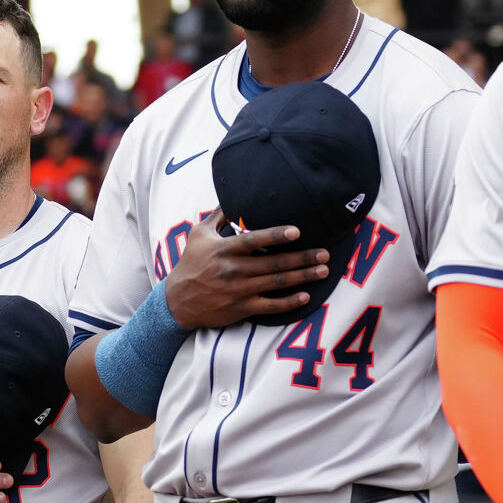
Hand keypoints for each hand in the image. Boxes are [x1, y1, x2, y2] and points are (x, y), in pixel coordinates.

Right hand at [164, 212, 331, 328]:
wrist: (177, 300)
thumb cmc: (191, 263)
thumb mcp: (199, 234)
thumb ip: (218, 215)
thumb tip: (231, 194)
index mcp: (225, 250)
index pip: (254, 241)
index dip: (276, 236)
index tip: (297, 231)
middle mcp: (234, 270)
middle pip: (274, 263)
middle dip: (302, 258)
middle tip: (325, 253)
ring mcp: (239, 291)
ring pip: (277, 283)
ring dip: (303, 276)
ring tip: (323, 269)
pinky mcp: (242, 308)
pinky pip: (271, 306)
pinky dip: (289, 302)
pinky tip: (306, 296)